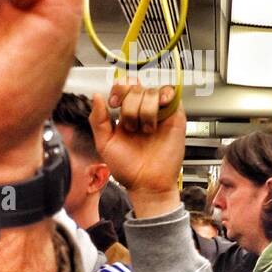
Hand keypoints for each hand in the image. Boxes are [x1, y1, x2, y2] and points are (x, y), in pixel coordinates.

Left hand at [89, 83, 184, 218]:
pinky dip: (165, 95)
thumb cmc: (127, 167)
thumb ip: (97, 119)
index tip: (114, 104)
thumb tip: (96, 96)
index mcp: (126, 114)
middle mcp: (142, 110)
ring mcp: (159, 112)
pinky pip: (171, 94)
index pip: (122, 87)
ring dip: (146, 110)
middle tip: (132, 127)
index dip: (118, 91)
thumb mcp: (104, 143)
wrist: (147, 183)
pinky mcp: (175, 116)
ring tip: (146, 129)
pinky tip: (160, 108)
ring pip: (151, 91)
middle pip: (136, 88)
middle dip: (130, 107)